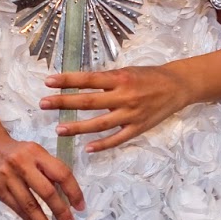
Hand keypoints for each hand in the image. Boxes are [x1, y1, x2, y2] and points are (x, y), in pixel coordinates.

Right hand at [0, 130, 84, 219]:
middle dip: (60, 211)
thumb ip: (48, 170)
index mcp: (37, 153)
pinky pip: (17, 208)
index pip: (61, 173)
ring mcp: (8, 177)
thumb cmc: (16, 151)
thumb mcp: (34, 152)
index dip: (73, 192)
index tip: (80, 207)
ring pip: (30, 205)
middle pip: (46, 191)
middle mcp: (22, 164)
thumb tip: (66, 195)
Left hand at [41, 64, 191, 151]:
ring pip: (100, 124)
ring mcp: (131, 114)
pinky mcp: (138, 128)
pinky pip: (117, 139)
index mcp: (120, 78)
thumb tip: (78, 83)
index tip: (48, 81)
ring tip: (59, 129)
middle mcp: (124, 96)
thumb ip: (105, 79)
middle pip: (89, 102)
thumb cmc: (149, 76)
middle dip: (64, 103)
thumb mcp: (126, 71)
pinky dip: (102, 145)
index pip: (88, 80)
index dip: (67, 81)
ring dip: (78, 128)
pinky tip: (87, 148)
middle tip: (43, 104)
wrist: (177, 86)